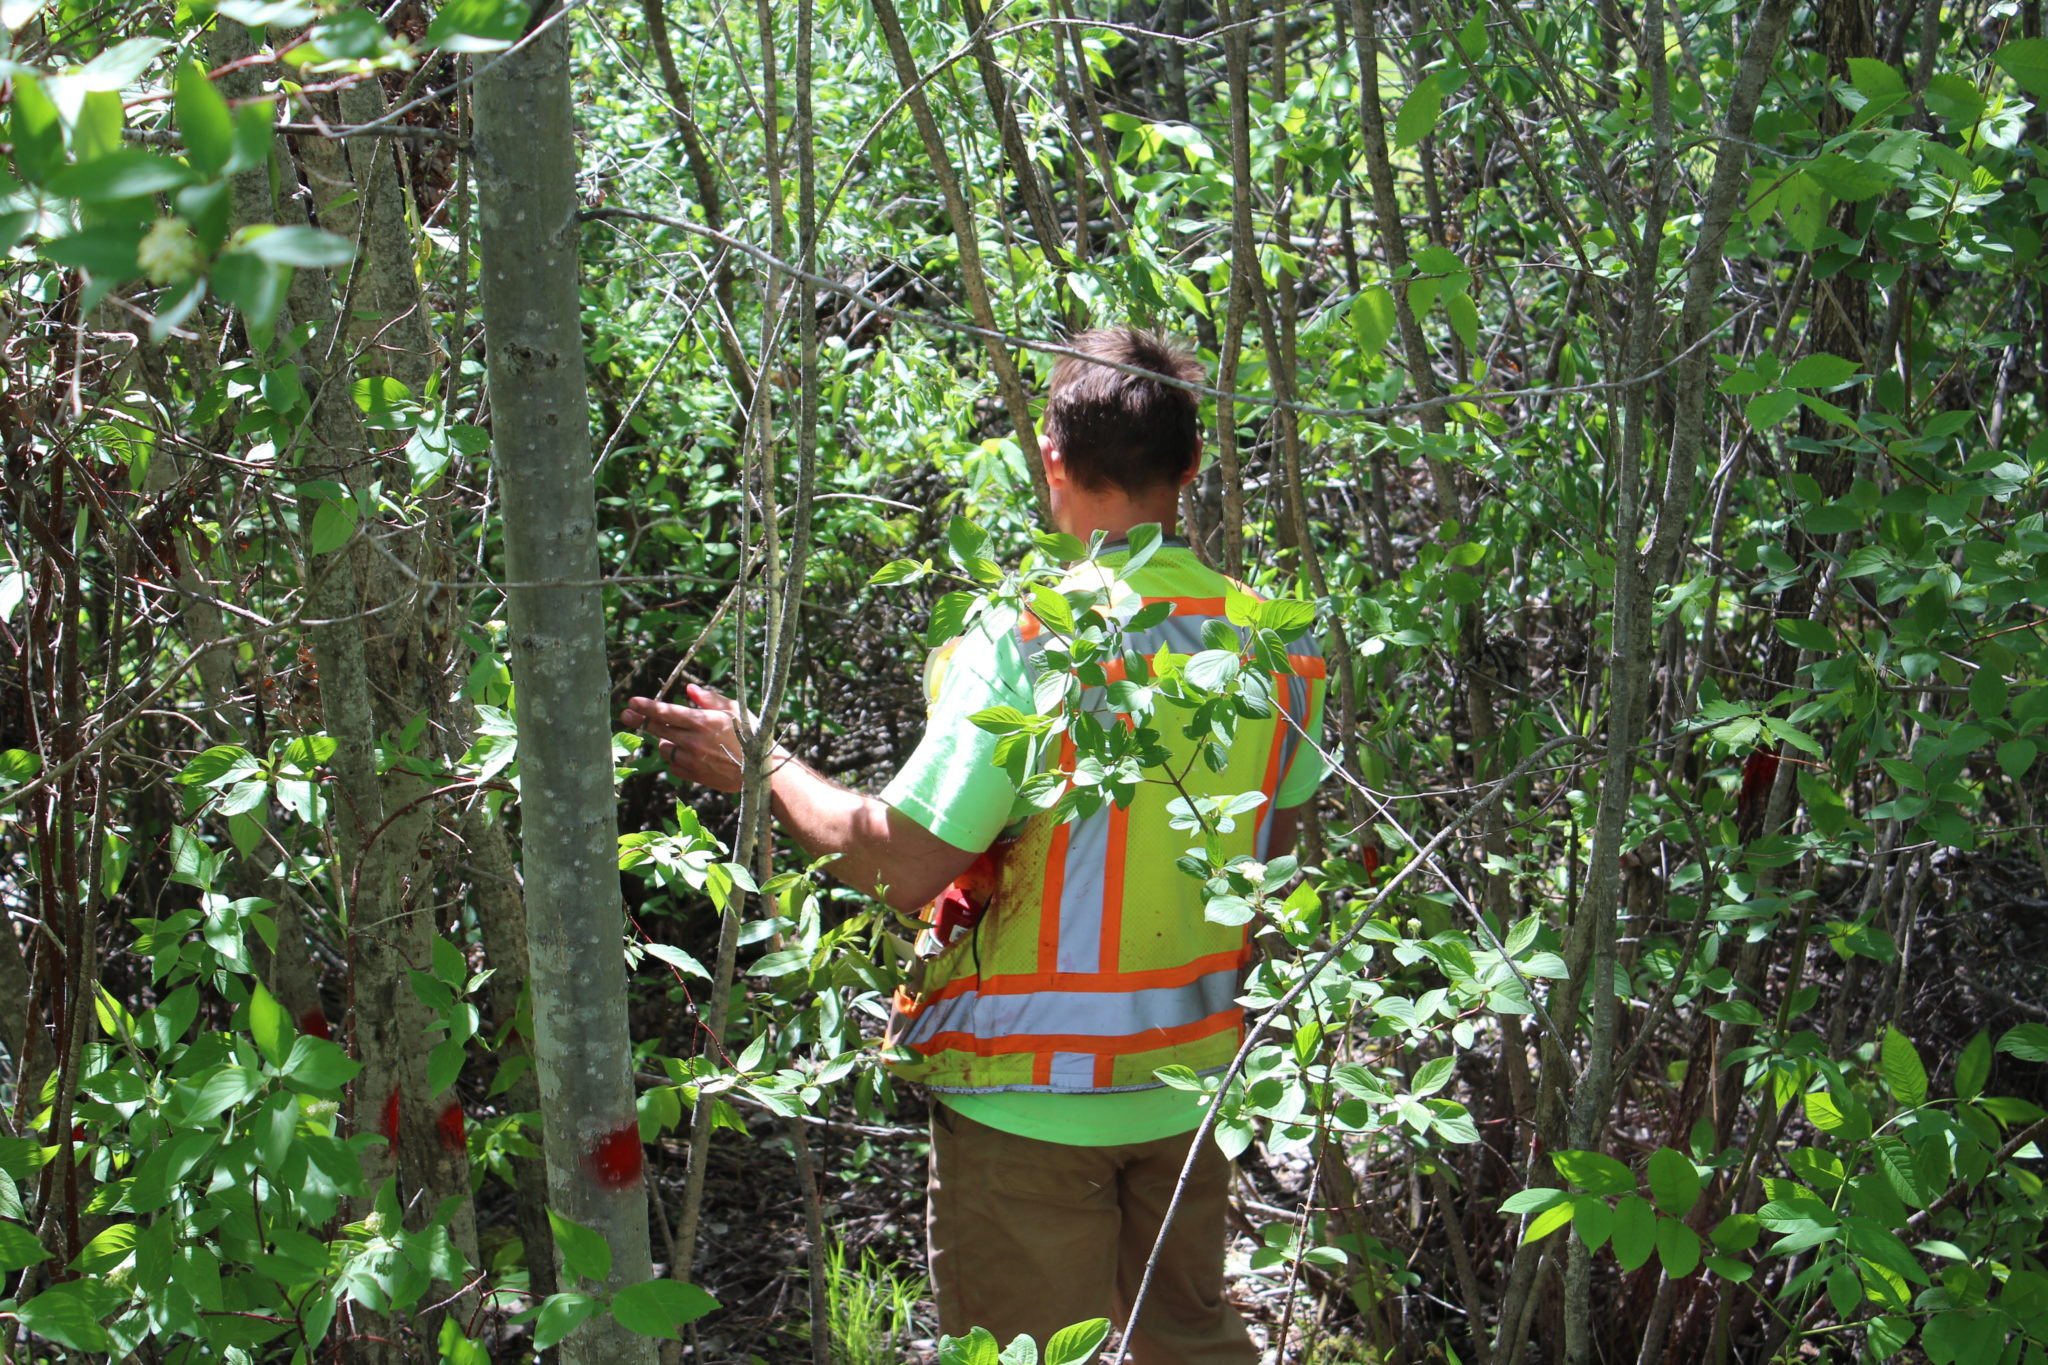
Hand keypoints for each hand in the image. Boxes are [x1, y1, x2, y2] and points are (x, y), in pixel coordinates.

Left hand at [619, 685, 751, 792]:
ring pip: (665, 749)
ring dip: (665, 741)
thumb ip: (709, 699)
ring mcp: (692, 761)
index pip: (666, 712)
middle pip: (658, 730)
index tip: (631, 702)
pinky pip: (674, 766)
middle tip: (626, 715)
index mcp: (702, 722)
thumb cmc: (753, 735)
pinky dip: (676, 759)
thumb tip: (688, 689)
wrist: (762, 771)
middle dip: (639, 720)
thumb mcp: (735, 710)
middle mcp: (693, 741)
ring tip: (676, 737)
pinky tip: (687, 755)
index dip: (646, 706)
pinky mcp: (695, 776)